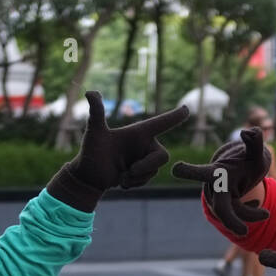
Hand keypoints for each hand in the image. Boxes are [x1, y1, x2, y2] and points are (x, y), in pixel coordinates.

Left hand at [46, 92, 190, 212]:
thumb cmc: (90, 151)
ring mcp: (144, 159)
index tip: (186, 110)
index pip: (160, 124)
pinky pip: (148, 179)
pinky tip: (121, 181)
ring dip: (136, 177)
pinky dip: (134, 183)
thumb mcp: (94, 132)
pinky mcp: (143, 173)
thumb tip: (90, 92)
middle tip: (129, 171)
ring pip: (154, 170)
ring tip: (120, 176)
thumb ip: (97, 112)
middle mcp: (144, 144)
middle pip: (162, 156)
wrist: (88, 176)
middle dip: (146, 166)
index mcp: (138, 132)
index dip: (174, 117)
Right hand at [171, 127, 272, 235]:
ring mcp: (217, 200)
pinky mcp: (223, 208)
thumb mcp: (255, 151)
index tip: (176, 169)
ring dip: (251, 216)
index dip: (190, 171)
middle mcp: (213, 188)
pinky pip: (235, 217)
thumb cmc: (250, 158)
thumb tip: (250, 131)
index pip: (203, 173)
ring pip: (232, 215)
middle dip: (232, 221)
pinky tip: (259, 210)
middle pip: (219, 208)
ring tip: (266, 214)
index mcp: (218, 172)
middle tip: (244, 233)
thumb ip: (255, 141)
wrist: (246, 170)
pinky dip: (249, 215)